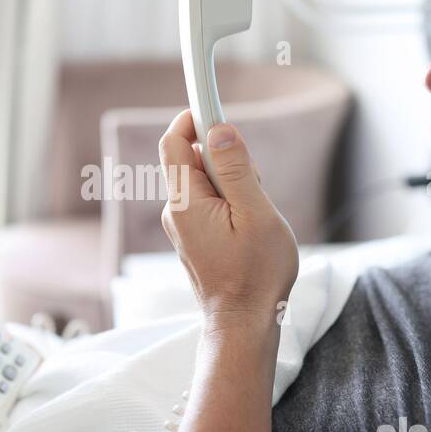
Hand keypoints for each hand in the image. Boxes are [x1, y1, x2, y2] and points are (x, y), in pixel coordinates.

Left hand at [158, 110, 297, 333]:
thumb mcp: (255, 214)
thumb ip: (236, 170)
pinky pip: (208, 203)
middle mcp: (175, 211)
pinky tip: (247, 228)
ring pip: (204, 182)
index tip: (217, 107)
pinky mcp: (193, 237)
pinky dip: (230, 204)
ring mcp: (182, 226)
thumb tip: (219, 130)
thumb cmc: (255, 274)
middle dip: (225, 158)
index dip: (195, 118)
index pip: (175, 141)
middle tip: (254, 184)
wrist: (244, 324)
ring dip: (232, 184)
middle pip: (193, 159)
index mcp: (185, 201)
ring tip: (254, 216)